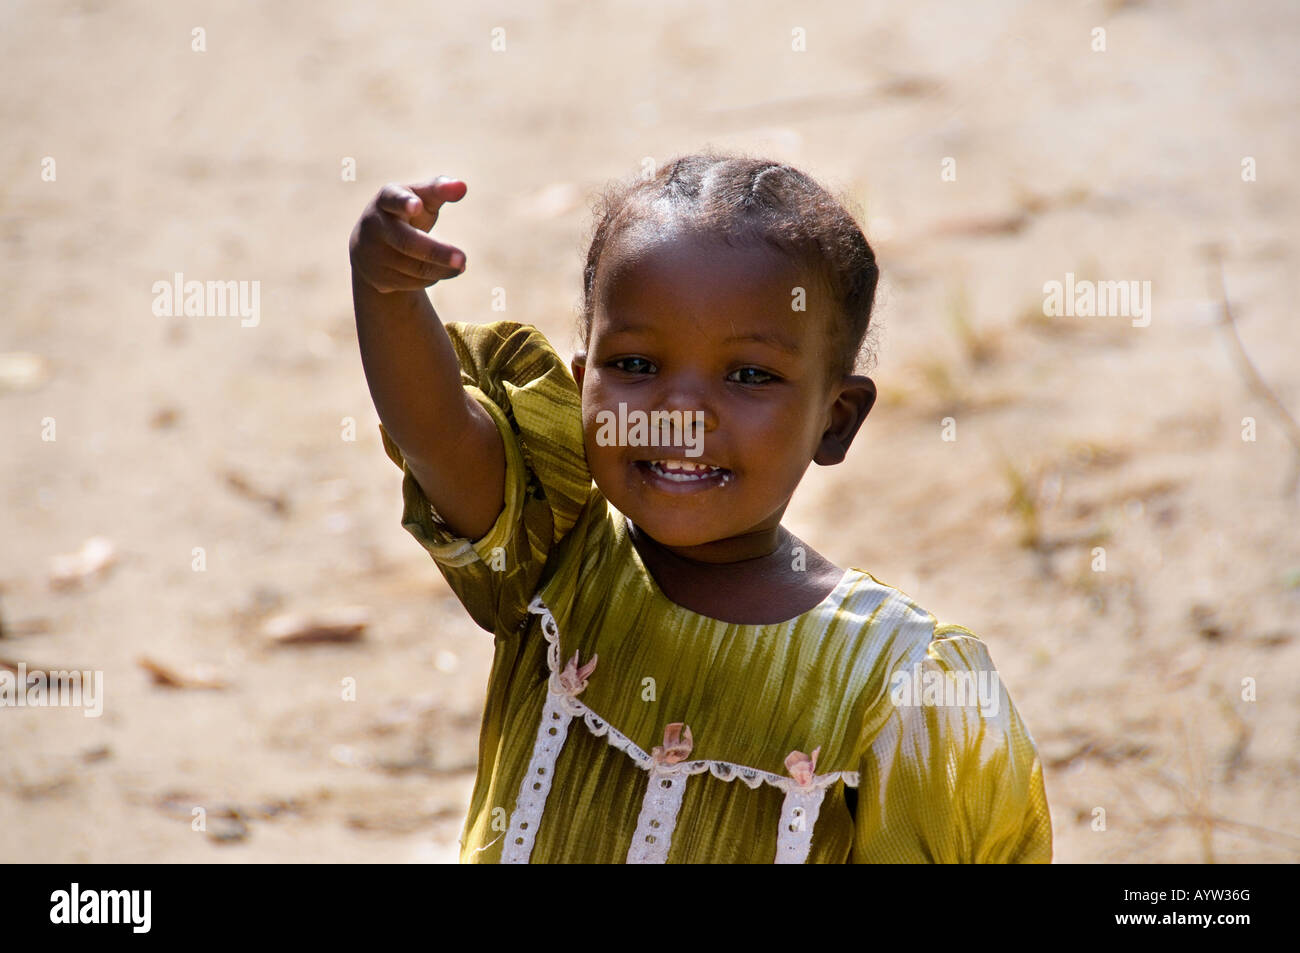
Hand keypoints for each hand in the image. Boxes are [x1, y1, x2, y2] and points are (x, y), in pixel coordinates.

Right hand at [349, 176, 468, 292]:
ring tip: (461, 265)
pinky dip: (433, 278)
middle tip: (463, 259)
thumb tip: (462, 187)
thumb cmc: (405, 215)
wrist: (370, 246)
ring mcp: (374, 254)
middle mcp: (375, 226)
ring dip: (443, 268)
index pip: (392, 199)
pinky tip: (439, 271)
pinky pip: (413, 282)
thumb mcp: (419, 197)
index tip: (417, 206)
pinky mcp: (379, 278)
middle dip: (437, 252)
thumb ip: (439, 189)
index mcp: (386, 200)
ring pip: (415, 267)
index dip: (404, 203)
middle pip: (408, 242)